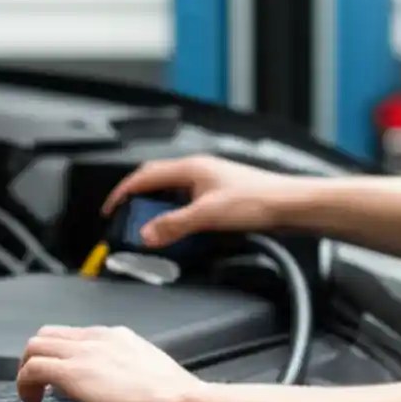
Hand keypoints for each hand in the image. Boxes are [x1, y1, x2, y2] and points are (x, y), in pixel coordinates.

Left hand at [17, 325, 203, 401]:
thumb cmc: (174, 396)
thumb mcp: (143, 373)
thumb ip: (122, 372)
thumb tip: (111, 388)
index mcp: (117, 337)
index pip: (73, 335)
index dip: (58, 355)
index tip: (58, 379)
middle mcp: (99, 338)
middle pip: (47, 334)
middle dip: (35, 358)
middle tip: (37, 384)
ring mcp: (85, 352)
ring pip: (35, 345)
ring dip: (27, 369)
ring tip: (32, 394)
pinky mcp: (75, 373)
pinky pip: (34, 369)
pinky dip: (25, 385)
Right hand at [102, 155, 303, 246]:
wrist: (290, 206)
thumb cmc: (258, 200)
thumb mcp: (208, 215)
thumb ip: (174, 225)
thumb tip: (146, 234)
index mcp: (191, 168)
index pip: (145, 175)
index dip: (123, 193)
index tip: (110, 210)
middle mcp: (199, 172)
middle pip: (157, 183)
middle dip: (138, 203)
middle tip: (127, 224)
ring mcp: (210, 185)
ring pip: (173, 196)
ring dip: (159, 213)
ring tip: (152, 233)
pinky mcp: (221, 199)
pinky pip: (188, 206)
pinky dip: (177, 219)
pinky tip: (181, 234)